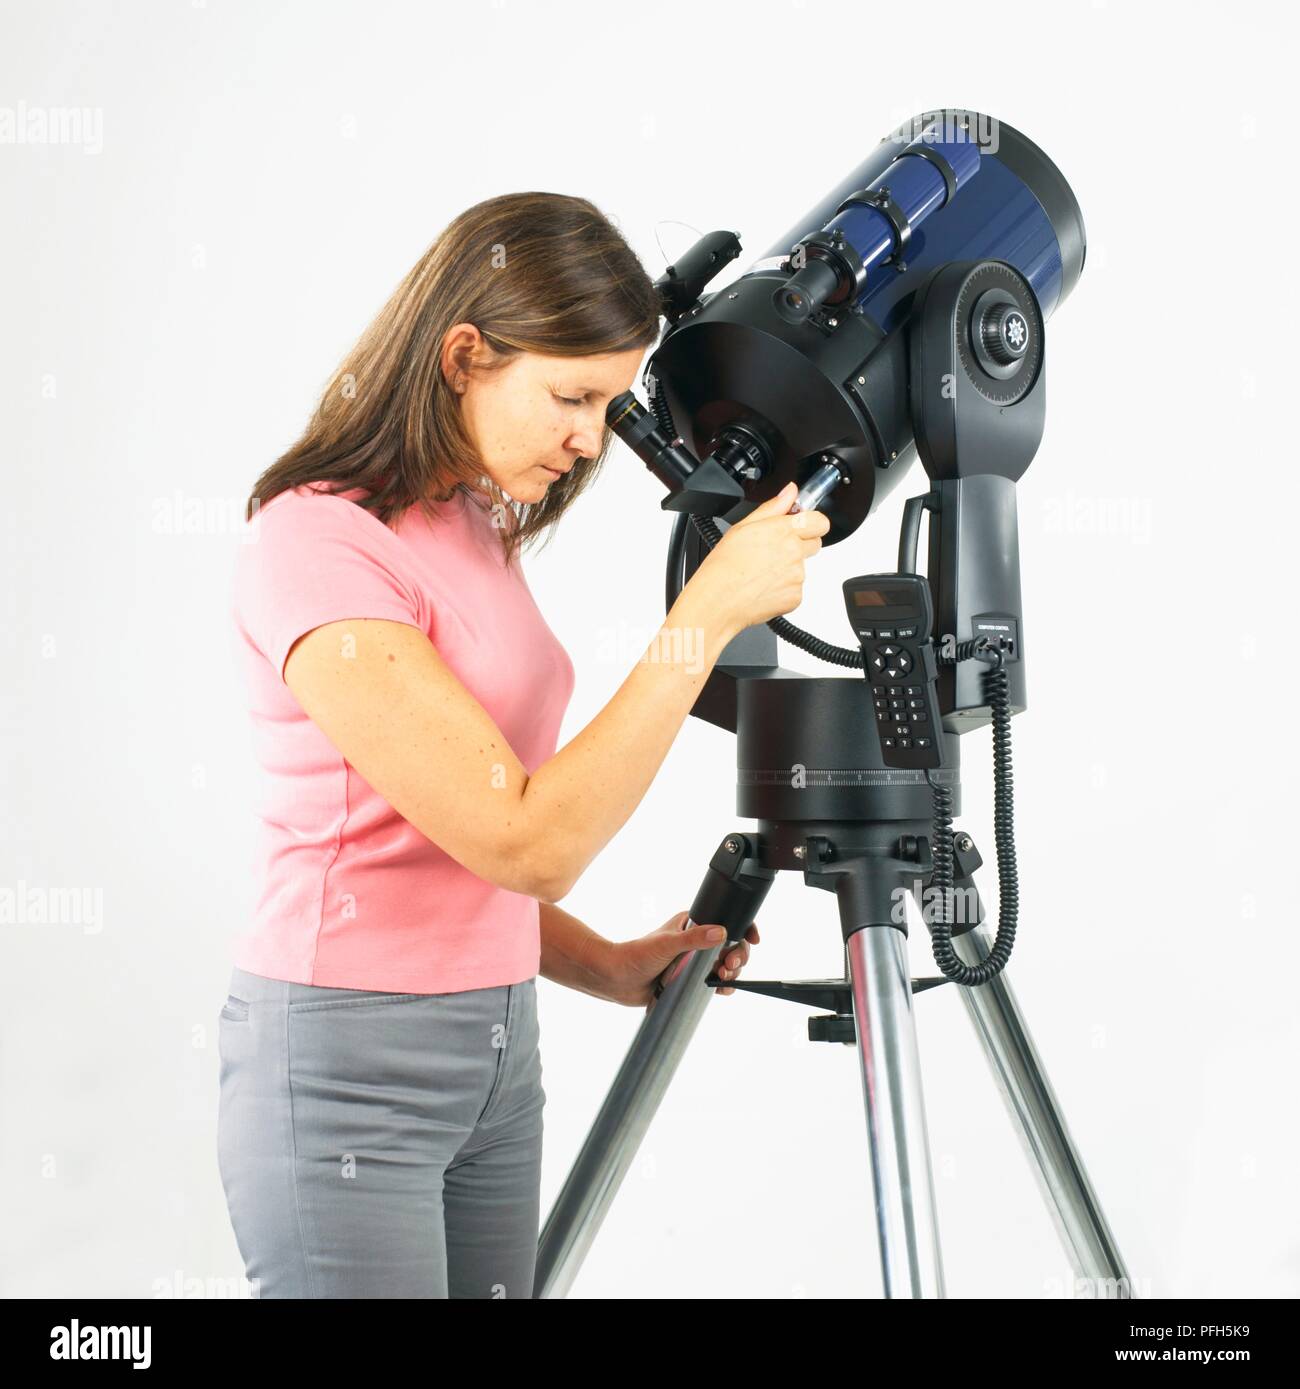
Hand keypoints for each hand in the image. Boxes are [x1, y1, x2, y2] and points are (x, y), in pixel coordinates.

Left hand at [598, 910, 759, 1007]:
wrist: (617, 980)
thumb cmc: (636, 955)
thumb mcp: (667, 944)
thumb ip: (694, 938)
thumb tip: (722, 932)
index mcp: (692, 924)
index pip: (726, 920)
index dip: (743, 928)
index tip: (753, 939)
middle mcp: (696, 941)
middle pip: (730, 946)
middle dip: (737, 956)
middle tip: (730, 966)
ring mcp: (694, 961)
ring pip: (725, 965)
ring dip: (731, 972)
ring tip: (723, 978)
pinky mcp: (691, 979)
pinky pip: (715, 982)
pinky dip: (722, 986)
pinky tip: (723, 989)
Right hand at [685, 481, 829, 639]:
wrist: (717, 601)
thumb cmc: (724, 566)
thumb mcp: (743, 526)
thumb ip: (773, 507)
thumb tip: (790, 491)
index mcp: (783, 530)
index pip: (819, 521)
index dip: (811, 522)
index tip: (800, 526)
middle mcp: (794, 552)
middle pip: (815, 543)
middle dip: (800, 544)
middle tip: (774, 551)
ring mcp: (797, 576)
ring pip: (802, 568)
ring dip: (788, 569)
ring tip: (761, 572)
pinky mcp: (795, 597)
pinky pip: (795, 589)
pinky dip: (783, 589)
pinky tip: (763, 586)